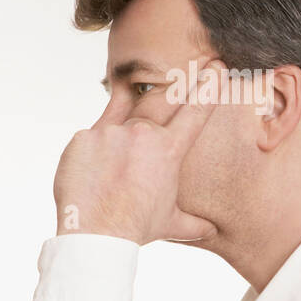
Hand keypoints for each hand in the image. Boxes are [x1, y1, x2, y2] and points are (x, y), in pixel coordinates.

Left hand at [53, 63, 220, 244]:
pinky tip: (92, 168)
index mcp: (169, 150)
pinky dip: (94, 147)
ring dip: (125, 124)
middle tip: (188, 66)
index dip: (209, 86)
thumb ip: (192, 221)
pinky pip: (91, 135)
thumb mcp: (170, 223)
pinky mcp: (82, 138)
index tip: (218, 65)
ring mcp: (109, 133)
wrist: (96, 235)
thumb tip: (210, 231)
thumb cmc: (135, 228)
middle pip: (162, 97)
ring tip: (122, 143)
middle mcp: (141, 134)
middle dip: (177, 82)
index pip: (196, 110)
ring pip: (121, 116)